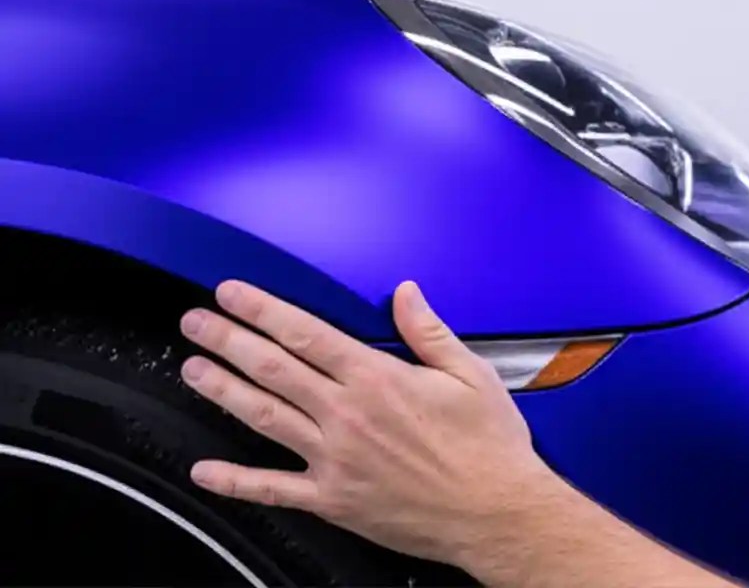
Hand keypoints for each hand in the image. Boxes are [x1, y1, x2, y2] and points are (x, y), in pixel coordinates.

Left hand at [177, 279, 560, 566]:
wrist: (496, 513)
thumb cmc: (488, 448)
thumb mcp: (471, 374)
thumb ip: (429, 331)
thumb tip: (406, 293)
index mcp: (378, 379)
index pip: (305, 334)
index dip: (261, 310)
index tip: (233, 295)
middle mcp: (348, 416)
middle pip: (272, 369)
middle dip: (227, 340)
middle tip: (196, 322)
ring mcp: (335, 459)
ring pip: (264, 417)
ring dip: (222, 390)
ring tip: (194, 369)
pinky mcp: (334, 499)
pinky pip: (274, 489)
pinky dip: (235, 481)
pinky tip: (206, 471)